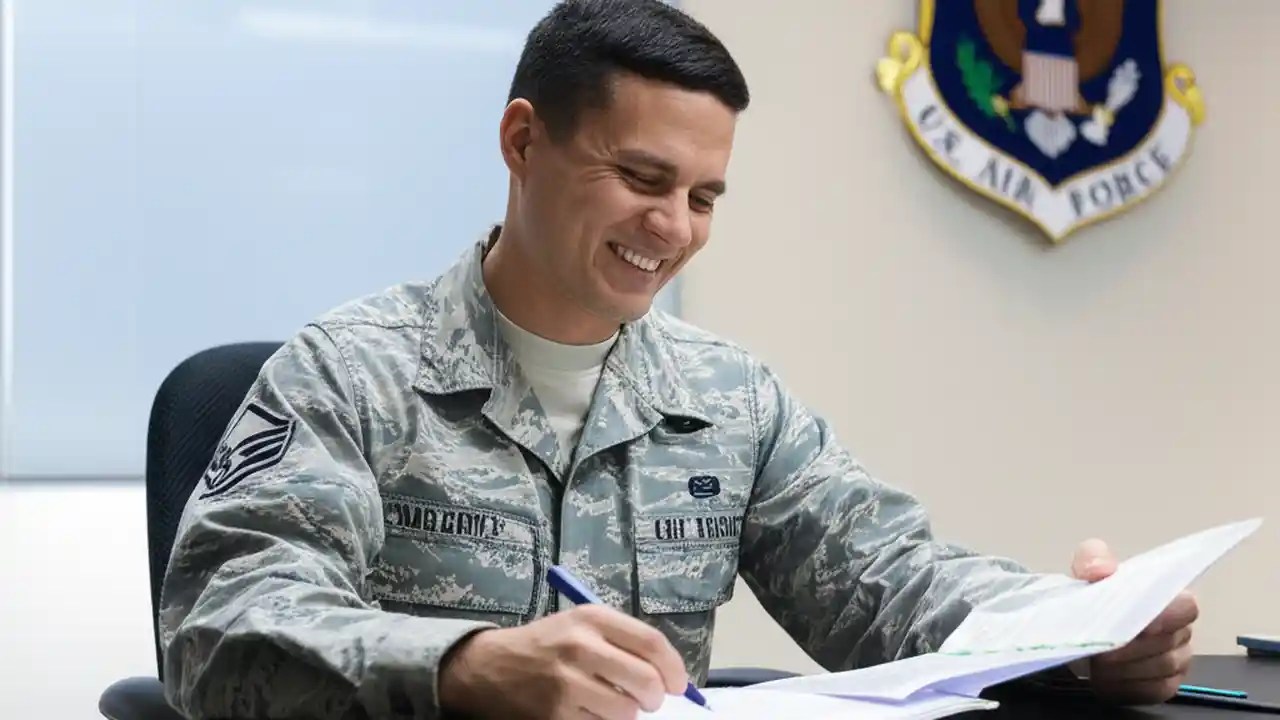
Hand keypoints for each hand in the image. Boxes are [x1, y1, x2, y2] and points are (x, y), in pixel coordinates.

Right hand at [439, 605, 688, 718]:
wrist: (489, 667)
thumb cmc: (547, 645)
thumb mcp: (580, 625)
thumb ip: (623, 641)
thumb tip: (670, 676)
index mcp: (592, 618)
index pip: (652, 644)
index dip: (674, 669)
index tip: (679, 684)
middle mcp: (580, 647)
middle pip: (645, 681)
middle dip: (655, 697)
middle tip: (648, 700)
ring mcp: (566, 683)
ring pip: (626, 712)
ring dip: (626, 714)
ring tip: (609, 703)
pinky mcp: (555, 715)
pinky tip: (586, 712)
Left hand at [1070, 539, 1199, 704]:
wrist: (1082, 623)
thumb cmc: (1094, 593)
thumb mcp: (1087, 566)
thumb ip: (1093, 558)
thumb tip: (1100, 569)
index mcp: (1171, 598)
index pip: (1186, 607)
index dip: (1166, 617)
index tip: (1139, 624)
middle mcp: (1181, 631)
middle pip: (1168, 643)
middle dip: (1132, 647)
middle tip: (1101, 646)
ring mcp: (1176, 661)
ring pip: (1162, 669)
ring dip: (1125, 668)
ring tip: (1097, 661)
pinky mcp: (1163, 685)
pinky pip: (1155, 692)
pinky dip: (1128, 687)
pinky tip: (1105, 679)